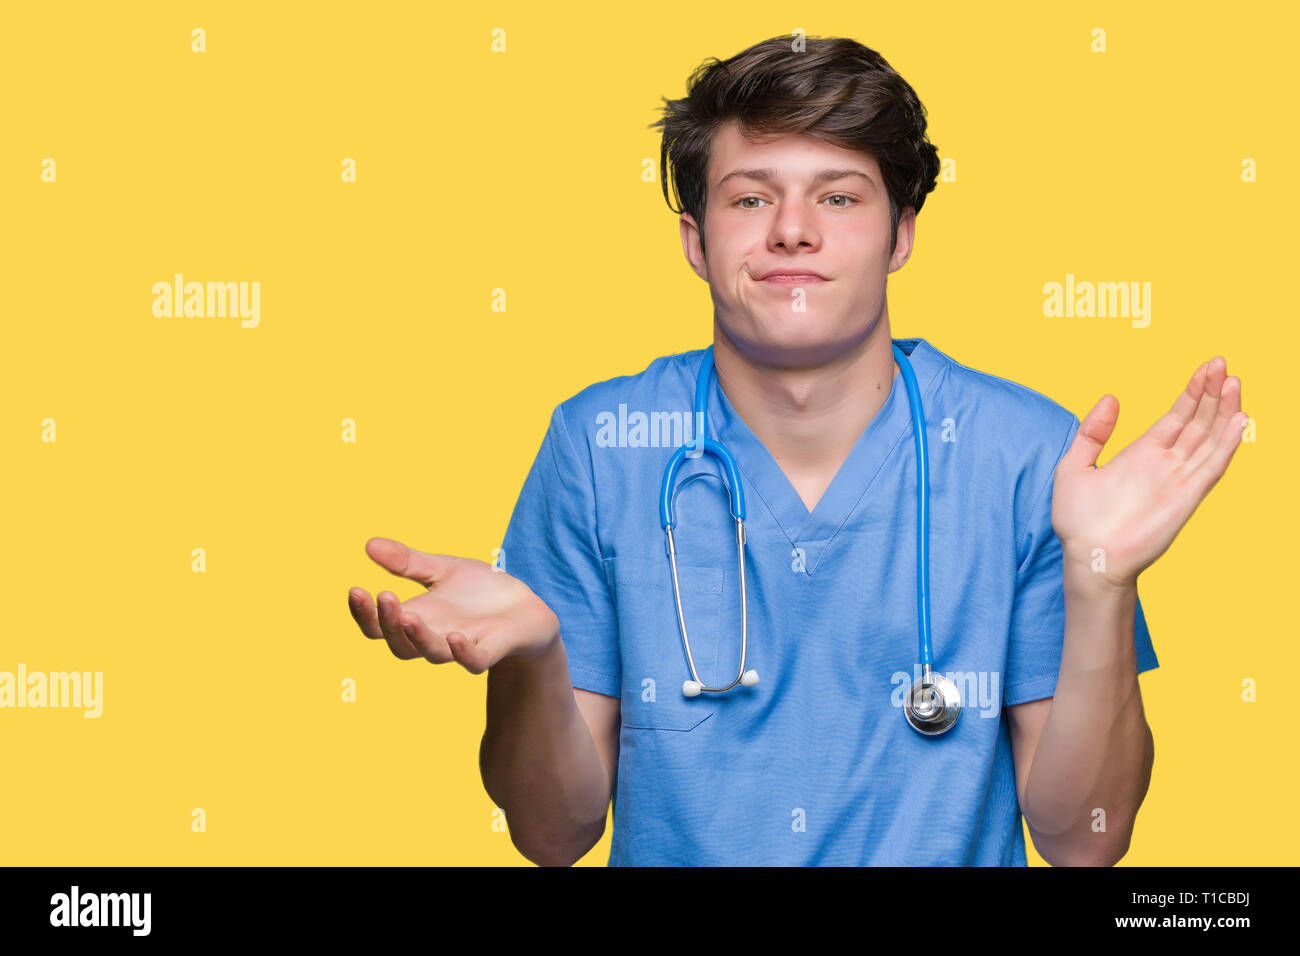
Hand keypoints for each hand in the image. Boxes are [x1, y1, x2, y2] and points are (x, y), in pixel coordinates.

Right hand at [348, 537, 560, 672]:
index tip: (355, 589)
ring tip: (408, 615)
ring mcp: (461, 646)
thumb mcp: (442, 569)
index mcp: (417, 619)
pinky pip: (474, 661)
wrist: (524, 605)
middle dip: (387, 623)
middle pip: (399, 644)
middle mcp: (433, 637)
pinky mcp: (491, 650)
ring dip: (418, 637)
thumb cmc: (479, 591)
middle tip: (383, 596)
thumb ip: (408, 563)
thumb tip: (368, 544)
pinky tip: (456, 638)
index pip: (379, 627)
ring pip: (431, 653)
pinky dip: (464, 653)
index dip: (364, 613)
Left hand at [1051, 356, 1247, 589]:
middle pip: (1198, 422)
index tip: (1207, 367)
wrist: (1087, 557)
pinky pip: (1211, 467)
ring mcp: (1178, 479)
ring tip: (1234, 382)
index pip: (1177, 416)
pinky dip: (1227, 444)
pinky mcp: (1186, 497)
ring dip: (1224, 411)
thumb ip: (1092, 433)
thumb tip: (1110, 398)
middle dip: (1212, 393)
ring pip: (1210, 439)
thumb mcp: (1074, 467)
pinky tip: (1239, 421)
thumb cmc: (1078, 520)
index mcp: (1143, 453)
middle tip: (1223, 363)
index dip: (1193, 392)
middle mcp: (1165, 463)